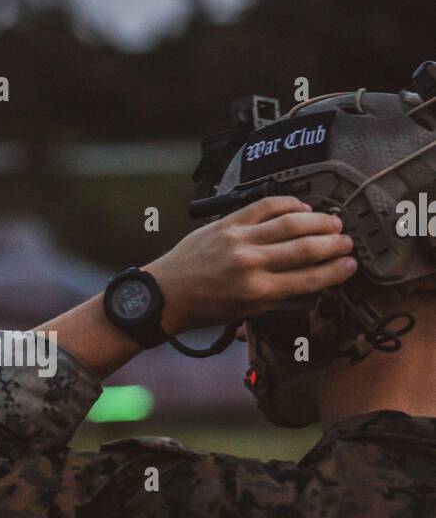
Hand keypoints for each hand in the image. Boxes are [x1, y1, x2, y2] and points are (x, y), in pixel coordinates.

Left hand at [148, 195, 356, 335]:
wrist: (167, 294)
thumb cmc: (205, 308)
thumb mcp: (245, 313)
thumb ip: (278, 297)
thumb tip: (310, 283)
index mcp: (259, 291)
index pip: (310, 278)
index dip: (336, 270)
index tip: (350, 265)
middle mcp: (252, 264)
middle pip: (306, 248)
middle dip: (333, 244)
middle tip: (346, 241)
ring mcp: (240, 239)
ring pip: (290, 223)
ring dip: (317, 221)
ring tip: (332, 222)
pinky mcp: (227, 222)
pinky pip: (264, 206)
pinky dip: (288, 204)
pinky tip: (302, 207)